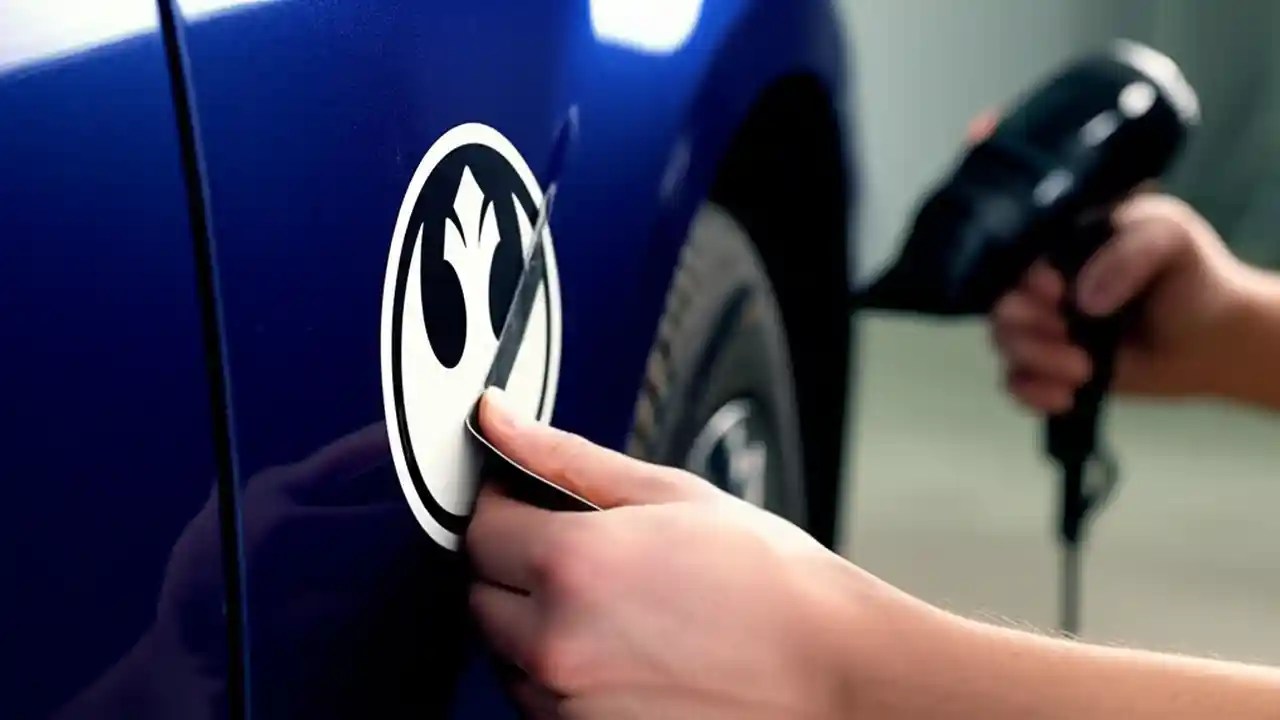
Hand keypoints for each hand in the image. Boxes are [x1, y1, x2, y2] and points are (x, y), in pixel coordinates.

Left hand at [465, 389, 934, 718]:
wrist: (836, 673)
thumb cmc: (771, 586)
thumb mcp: (670, 494)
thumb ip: (565, 457)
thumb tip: (499, 420)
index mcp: (572, 564)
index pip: (480, 529)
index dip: (504, 507)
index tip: (531, 504)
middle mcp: (557, 643)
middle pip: (481, 594)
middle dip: (515, 566)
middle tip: (584, 555)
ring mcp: (568, 706)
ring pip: (506, 653)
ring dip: (536, 625)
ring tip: (617, 608)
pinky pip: (541, 702)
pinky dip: (563, 674)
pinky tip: (624, 651)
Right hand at [990, 193, 1248, 411]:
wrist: (1215, 340)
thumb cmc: (1190, 277)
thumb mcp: (1169, 238)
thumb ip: (1128, 254)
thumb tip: (1082, 301)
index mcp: (1061, 243)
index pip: (1016, 255)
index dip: (1026, 278)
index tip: (1057, 291)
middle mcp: (1044, 284)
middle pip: (1002, 304)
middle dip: (1029, 327)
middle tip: (1069, 334)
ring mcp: (1045, 327)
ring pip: (1004, 343)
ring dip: (1036, 360)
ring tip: (1084, 370)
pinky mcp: (1051, 368)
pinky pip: (1015, 382)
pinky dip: (1031, 392)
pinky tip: (1066, 398)